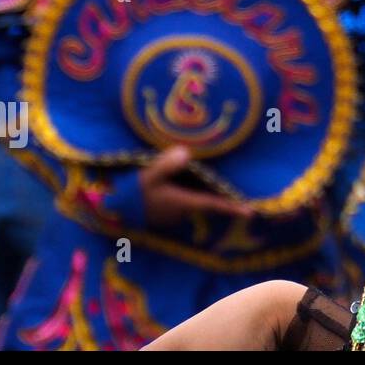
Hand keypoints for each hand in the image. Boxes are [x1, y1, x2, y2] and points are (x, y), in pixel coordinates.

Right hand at [139, 146, 254, 226]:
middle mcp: (184, 209)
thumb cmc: (133, 193)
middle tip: (247, 194)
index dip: (232, 207)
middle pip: (210, 202)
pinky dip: (197, 190)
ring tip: (229, 181)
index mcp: (183, 201)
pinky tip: (200, 177)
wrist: (114, 208)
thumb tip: (185, 151)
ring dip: (211, 192)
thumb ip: (166, 164)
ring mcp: (177, 212)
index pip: (213, 204)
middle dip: (227, 197)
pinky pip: (189, 199)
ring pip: (200, 200)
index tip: (251, 212)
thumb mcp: (148, 176)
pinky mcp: (170, 209)